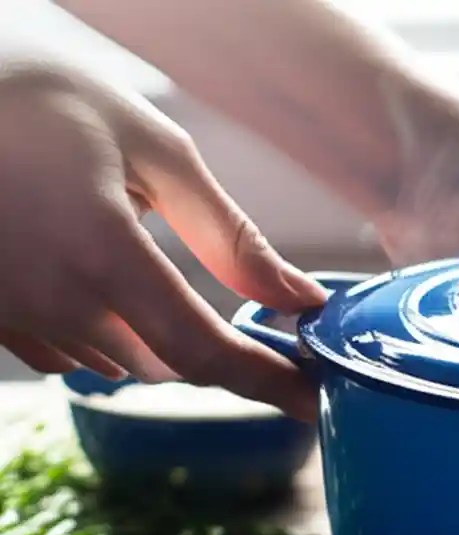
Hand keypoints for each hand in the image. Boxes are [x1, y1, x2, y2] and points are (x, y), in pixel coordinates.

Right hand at [0, 62, 325, 418]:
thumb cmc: (46, 98)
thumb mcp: (154, 148)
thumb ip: (229, 234)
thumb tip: (299, 298)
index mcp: (101, 249)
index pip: (202, 349)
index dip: (267, 382)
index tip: (314, 399)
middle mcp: (50, 296)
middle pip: (164, 363)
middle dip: (209, 344)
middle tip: (241, 311)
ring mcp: (9, 312)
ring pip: (114, 361)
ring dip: (148, 333)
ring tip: (124, 247)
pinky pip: (62, 353)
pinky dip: (96, 329)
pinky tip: (85, 268)